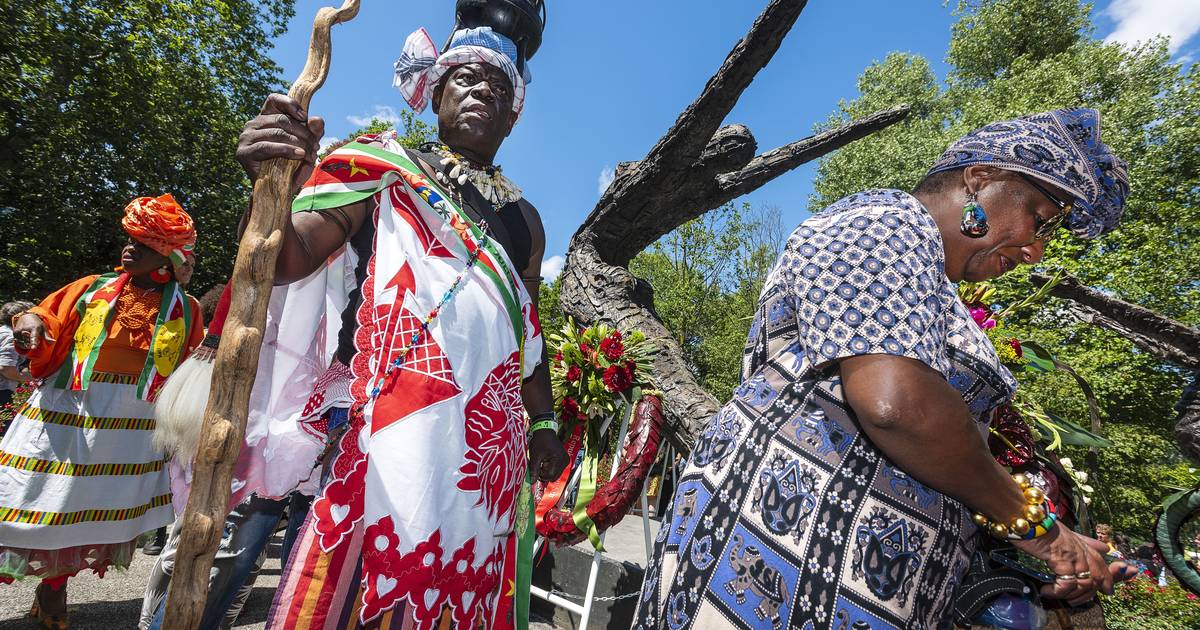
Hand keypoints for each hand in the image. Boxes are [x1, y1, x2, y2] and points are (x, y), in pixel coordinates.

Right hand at [12, 313, 51, 350]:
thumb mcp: (44, 329)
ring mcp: (19, 331)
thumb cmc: (37, 324)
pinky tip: (24, 338)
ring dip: (27, 344)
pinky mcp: (14, 333)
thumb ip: (47, 337)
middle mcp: (25, 329)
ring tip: (29, 337)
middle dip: (32, 343)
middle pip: (28, 343)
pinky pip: (18, 343)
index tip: (33, 348)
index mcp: (34, 328)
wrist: (26, 317)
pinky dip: (22, 343)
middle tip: (34, 337)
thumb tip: (54, 342)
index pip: (34, 337)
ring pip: (23, 344)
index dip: (33, 342)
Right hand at [236, 94, 325, 188]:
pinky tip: (300, 155)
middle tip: (316, 146)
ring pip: (277, 132)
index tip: (304, 116)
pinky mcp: (244, 153)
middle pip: (282, 120)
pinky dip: (287, 150)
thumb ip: (312, 132)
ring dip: (299, 143)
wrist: (278, 193)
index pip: (273, 100)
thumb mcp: (306, 147)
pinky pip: (268, 147)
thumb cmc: (291, 168)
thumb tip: (318, 119)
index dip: (289, 104)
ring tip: (311, 154)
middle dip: (303, 133)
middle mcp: (252, 125)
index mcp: (264, 118)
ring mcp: (246, 138)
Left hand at [528, 428, 567, 481]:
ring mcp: (566, 460)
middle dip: (544, 474)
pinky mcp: (564, 460)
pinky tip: (546, 461)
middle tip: (538, 465)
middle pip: (554, 476)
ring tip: (542, 461)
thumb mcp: (535, 456)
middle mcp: (565, 461)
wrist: (545, 430)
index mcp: (559, 459)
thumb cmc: (540, 441)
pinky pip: (557, 470)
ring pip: (555, 474)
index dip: (541, 475)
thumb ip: (534, 470)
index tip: (536, 468)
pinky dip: (550, 468)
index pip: (550, 476)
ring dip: (547, 471)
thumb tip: (532, 482)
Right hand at [1013, 526, 1133, 604]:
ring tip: (1056, 595)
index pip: (1101, 562)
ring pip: (1085, 583)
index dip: (1108, 578)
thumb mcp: (1064, 532)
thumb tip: (1104, 548)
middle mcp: (1081, 549)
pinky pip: (1067, 583)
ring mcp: (1073, 554)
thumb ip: (1083, 541)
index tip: (1108, 591)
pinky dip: (1058, 591)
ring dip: (1071, 595)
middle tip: (1074, 601)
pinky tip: (1046, 591)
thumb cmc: (1040, 524)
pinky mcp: (1062, 559)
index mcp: (1081, 543)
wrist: (1027, 517)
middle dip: (1089, 593)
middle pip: (1097, 576)